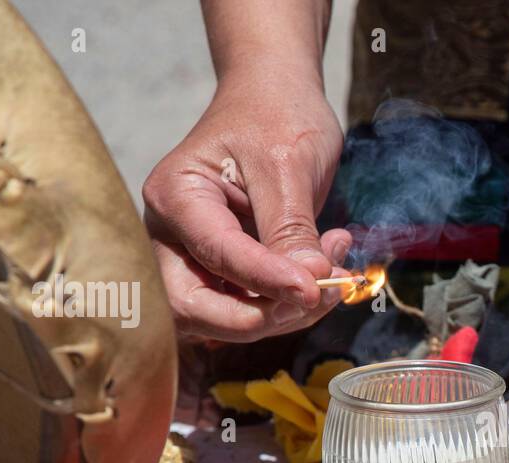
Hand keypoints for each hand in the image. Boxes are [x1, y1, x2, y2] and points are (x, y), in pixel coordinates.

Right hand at [142, 66, 352, 341]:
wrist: (275, 98)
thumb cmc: (274, 115)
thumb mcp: (287, 164)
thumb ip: (290, 229)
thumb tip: (305, 290)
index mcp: (176, 198)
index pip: (216, 255)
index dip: (266, 281)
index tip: (314, 288)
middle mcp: (173, 235)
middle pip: (197, 308)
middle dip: (263, 315)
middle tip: (319, 293)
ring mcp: (195, 257)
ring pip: (228, 318)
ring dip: (287, 311)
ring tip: (335, 268)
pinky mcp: (224, 273)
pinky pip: (252, 307)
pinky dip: (292, 302)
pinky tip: (327, 266)